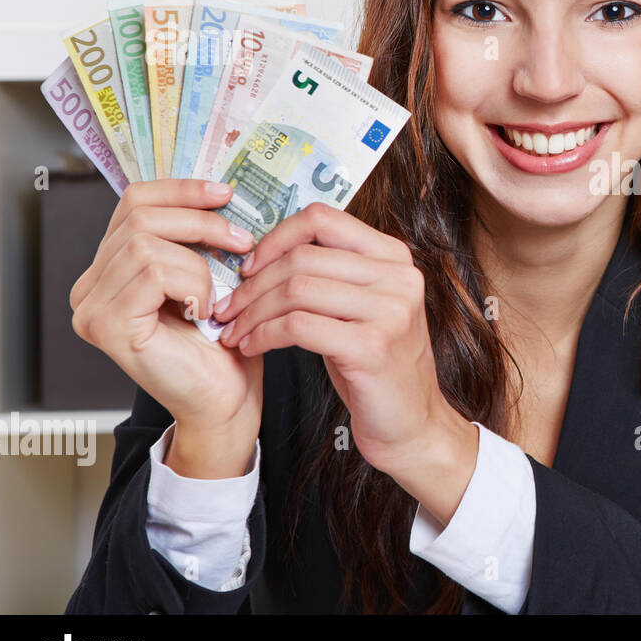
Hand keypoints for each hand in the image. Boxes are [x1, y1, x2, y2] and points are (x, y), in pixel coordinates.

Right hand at [70, 179, 263, 475]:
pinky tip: (205, 311)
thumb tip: (221, 189)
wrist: (225, 400)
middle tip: (243, 240)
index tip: (225, 193)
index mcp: (111, 268)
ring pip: (147, 242)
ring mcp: (91, 307)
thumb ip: (196, 237)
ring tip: (222, 292)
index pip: (134, 202)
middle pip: (139, 215)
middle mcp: (90, 286)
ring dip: (201, 262)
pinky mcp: (107, 325)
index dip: (181, 190)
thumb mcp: (210, 275)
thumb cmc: (223, 343)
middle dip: (200, 220)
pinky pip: (154, 271)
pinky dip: (192, 284)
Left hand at [212, 203, 466, 483]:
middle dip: (253, 283)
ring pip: (296, 289)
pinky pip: (298, 327)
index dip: (276, 238)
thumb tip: (262, 253)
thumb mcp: (362, 306)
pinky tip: (252, 347)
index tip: (250, 266)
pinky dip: (264, 335)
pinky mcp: (372, 347)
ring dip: (252, 311)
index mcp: (395, 256)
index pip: (322, 219)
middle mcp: (399, 277)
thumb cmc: (376, 363)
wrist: (412, 422)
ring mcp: (390, 311)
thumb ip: (331, 273)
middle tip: (228, 307)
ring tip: (235, 330)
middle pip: (303, 257)